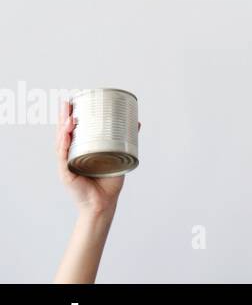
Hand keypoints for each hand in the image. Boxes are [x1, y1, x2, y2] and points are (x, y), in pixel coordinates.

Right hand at [55, 101, 132, 215]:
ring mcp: (66, 165)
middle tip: (66, 103)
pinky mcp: (67, 174)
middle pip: (62, 134)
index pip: (70, 131)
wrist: (104, 203)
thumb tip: (137, 122)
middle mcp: (69, 156)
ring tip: (69, 117)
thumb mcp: (117, 155)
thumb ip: (125, 140)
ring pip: (61, 144)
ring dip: (63, 130)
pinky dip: (64, 146)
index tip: (72, 101)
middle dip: (63, 118)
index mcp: (78, 151)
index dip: (69, 117)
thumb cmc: (108, 181)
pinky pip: (64, 158)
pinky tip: (65, 136)